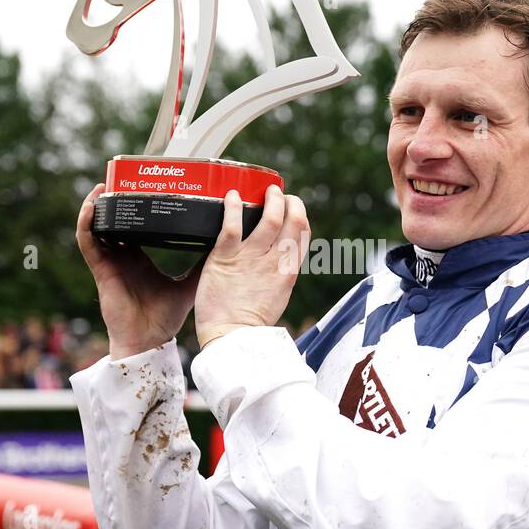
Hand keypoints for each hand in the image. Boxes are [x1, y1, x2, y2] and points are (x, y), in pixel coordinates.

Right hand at [75, 183, 204, 358]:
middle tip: (124, 179)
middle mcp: (123, 256)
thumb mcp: (190, 284)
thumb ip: (205, 265)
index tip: (146, 187)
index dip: (137, 207)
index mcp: (140, 257)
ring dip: (98, 205)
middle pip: (115, 221)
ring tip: (105, 185)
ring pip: (97, 226)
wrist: (149, 341)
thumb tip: (227, 246)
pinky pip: (87, 241)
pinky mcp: (100, 269)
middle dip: (117, 201)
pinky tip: (93, 206)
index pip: (136, 225)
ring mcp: (109, 261)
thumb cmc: (166, 318)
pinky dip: (87, 222)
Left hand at [195, 185, 309, 348]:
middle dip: (289, 201)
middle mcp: (274, 262)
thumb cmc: (248, 323)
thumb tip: (274, 259)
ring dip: (269, 199)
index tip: (293, 206)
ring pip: (268, 218)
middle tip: (278, 193)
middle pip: (292, 221)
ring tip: (265, 189)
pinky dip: (232, 206)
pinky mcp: (225, 258)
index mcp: (288, 271)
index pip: (303, 234)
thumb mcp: (276, 296)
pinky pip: (232, 225)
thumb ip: (276, 274)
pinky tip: (231, 195)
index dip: (300, 214)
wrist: (230, 339)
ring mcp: (250, 259)